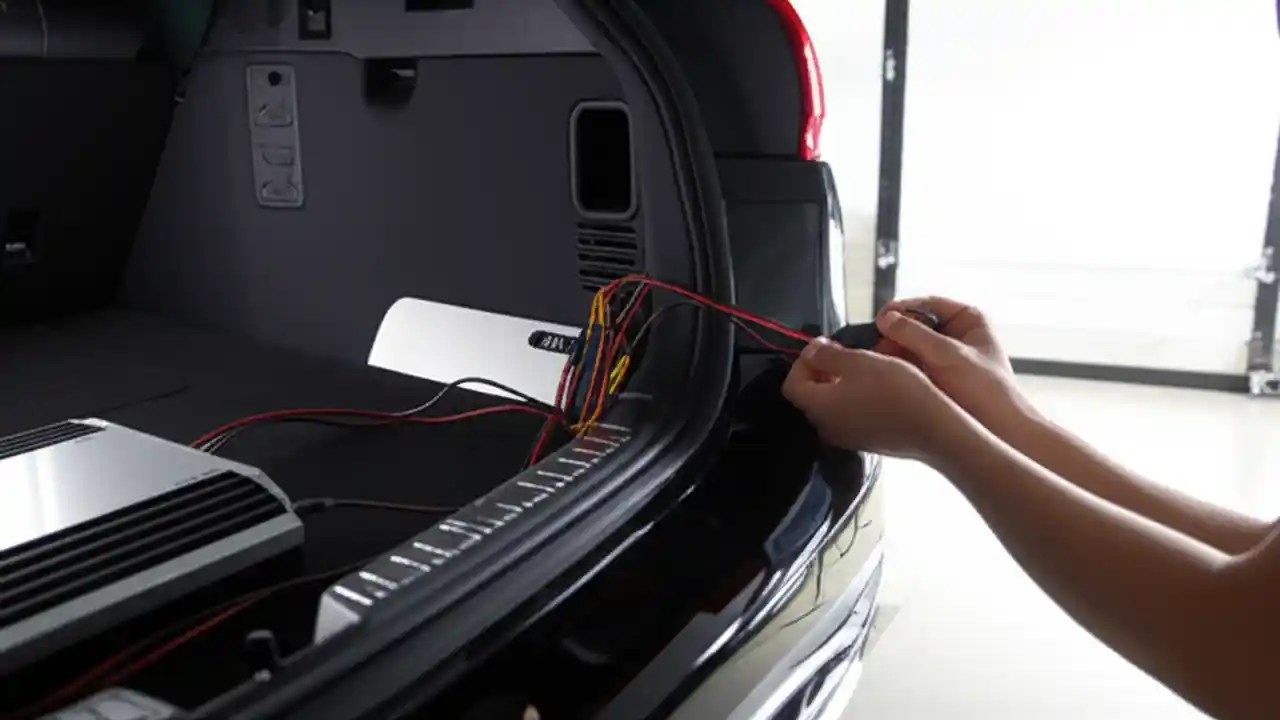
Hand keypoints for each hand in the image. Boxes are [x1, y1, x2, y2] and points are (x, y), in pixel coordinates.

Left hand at [782, 337, 964, 460]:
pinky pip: (847, 417)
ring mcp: (845, 438)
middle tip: (841, 352)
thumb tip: (809, 351)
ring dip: (837, 384)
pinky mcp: (865, 442)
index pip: (791, 384)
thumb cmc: (896, 390)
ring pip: (830, 406)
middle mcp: (825, 427)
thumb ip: (829, 356)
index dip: (802, 361)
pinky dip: (852, 399)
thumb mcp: (861, 362)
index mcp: (818, 407)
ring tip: (860, 367)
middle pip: (809, 396)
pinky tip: (873, 387)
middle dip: (820, 370)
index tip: (823, 345)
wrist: (934, 429)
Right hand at [873, 297, 1037, 435]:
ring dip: (894, 352)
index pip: (928, 304)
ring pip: (911, 346)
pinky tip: (885, 372)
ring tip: (878, 361)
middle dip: (895, 335)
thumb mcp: (947, 355)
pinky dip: (898, 367)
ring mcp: (946, 358)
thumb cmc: (985, 391)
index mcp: (968, 319)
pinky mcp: (936, 378)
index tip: (880, 318)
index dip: (903, 309)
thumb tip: (885, 318)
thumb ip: (914, 333)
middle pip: (916, 325)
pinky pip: (911, 366)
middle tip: (876, 346)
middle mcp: (956, 335)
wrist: (1001, 432)